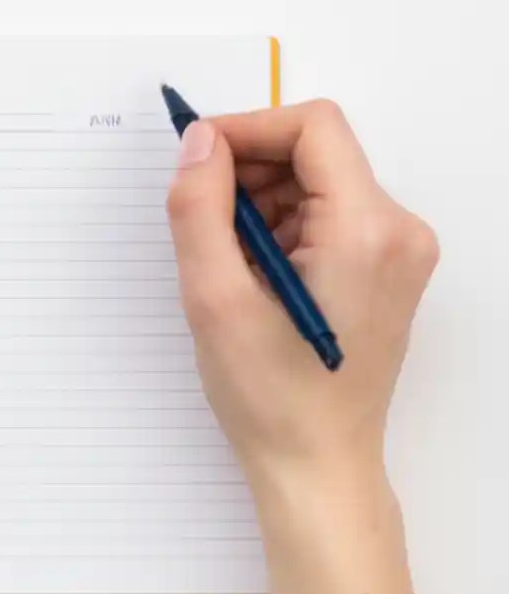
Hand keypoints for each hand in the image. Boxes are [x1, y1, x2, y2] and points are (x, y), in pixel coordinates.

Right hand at [165, 100, 437, 484]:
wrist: (317, 465)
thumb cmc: (269, 396)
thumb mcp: (214, 298)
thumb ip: (200, 208)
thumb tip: (200, 141)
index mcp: (367, 230)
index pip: (313, 127)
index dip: (247, 129)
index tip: (195, 159)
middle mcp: (399, 231)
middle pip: (316, 154)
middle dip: (249, 173)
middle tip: (201, 224)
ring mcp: (399, 252)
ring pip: (317, 184)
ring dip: (261, 206)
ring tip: (228, 265)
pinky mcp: (385, 269)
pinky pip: (327, 217)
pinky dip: (281, 229)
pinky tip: (253, 278)